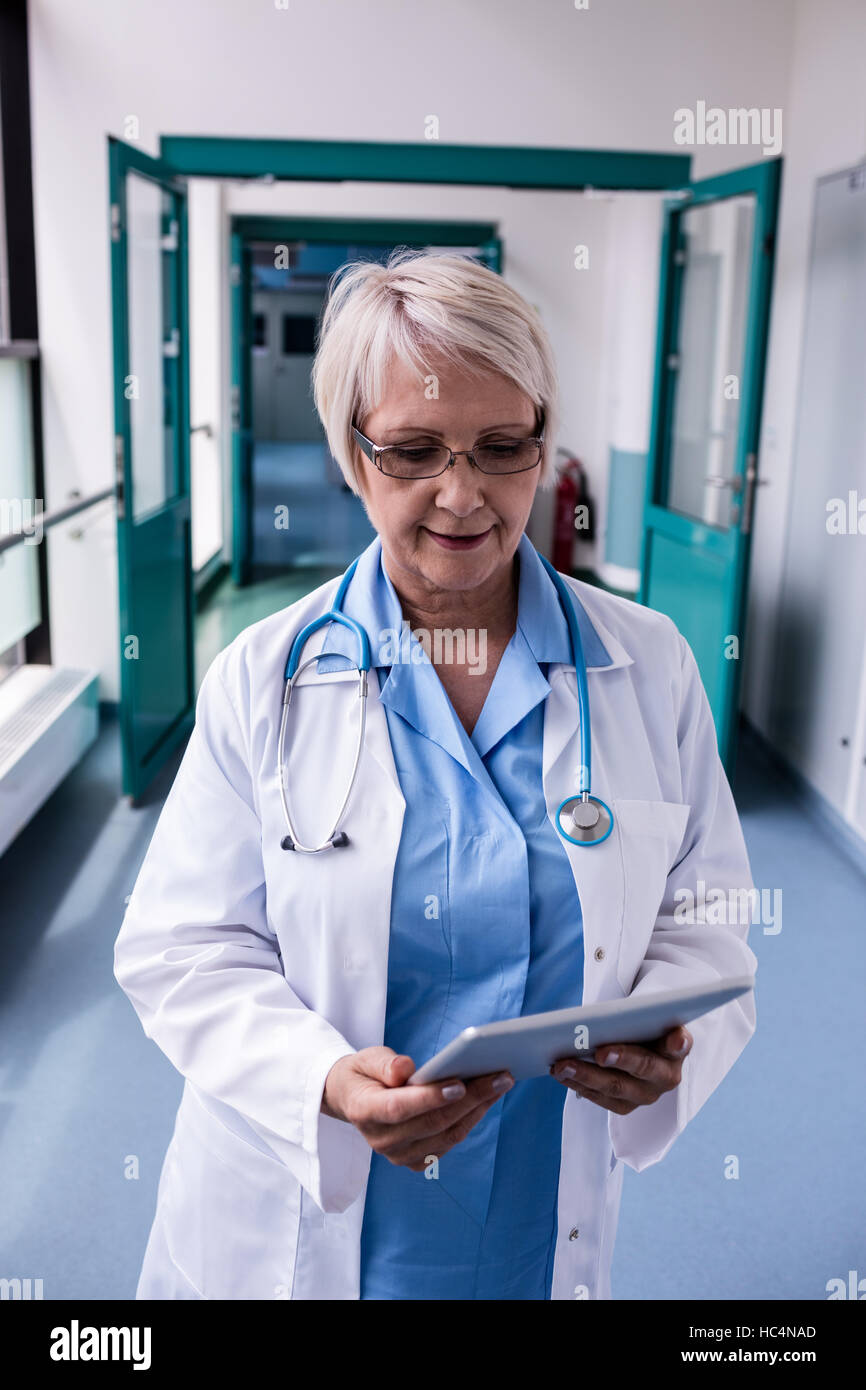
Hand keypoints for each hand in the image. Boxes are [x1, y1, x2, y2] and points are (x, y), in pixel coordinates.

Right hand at [321, 1047, 513, 1171]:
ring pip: (447, 1135)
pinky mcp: (416, 1161)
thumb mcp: (366, 1058)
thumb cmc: (364, 1073)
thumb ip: (384, 1064)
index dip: (429, 1098)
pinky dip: (471, 1120)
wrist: (354, 1099)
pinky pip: (450, 1142)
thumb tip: (405, 1069)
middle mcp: (382, 1140)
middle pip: (432, 1122)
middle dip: (471, 1098)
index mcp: (364, 1111)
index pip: (399, 1108)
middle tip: (500, 1076)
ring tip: (501, 1083)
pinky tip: (488, 1099)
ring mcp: (399, 1155)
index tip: (460, 1084)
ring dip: (479, 1109)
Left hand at [549, 1026, 692, 1113]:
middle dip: (621, 1059)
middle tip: (599, 1052)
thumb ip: (638, 1013)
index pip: (681, 1043)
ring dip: (587, 1076)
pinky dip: (579, 1085)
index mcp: (677, 1046)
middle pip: (644, 1068)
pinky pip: (601, 1099)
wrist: (637, 1044)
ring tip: (562, 1065)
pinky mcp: (626, 1105)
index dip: (677, 1042)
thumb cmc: (638, 1024)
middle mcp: (667, 1075)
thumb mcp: (643, 1014)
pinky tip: (560, 1073)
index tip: (675, 1039)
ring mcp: (646, 1094)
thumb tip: (610, 1018)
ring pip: (617, 1089)